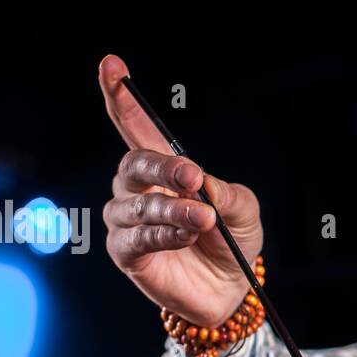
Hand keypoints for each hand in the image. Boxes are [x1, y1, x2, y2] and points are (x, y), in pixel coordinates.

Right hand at [98, 54, 263, 326]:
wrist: (231, 289)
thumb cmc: (233, 241)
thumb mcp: (244, 211)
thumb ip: (227, 192)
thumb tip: (203, 184)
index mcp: (163, 169)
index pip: (134, 126)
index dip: (120, 96)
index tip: (112, 66)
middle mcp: (138, 190)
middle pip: (134, 163)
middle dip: (162, 167)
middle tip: (192, 177)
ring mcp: (128, 221)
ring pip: (137, 205)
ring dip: (171, 209)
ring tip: (203, 218)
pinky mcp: (127, 254)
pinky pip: (136, 238)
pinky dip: (163, 234)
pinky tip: (186, 235)